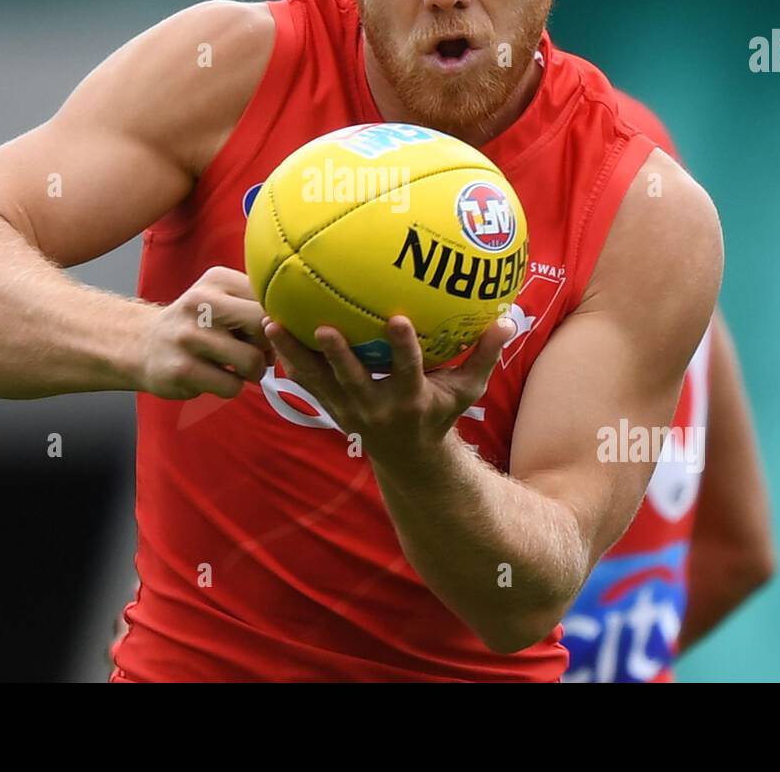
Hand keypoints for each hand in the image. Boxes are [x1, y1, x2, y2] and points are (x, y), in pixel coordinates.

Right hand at [136, 266, 273, 399]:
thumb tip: (297, 324)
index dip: (277, 323)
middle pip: (264, 327)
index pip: (269, 300)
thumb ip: (254, 302)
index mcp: (218, 280)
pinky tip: (215, 377)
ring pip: (252, 362)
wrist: (142, 344)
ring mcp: (189, 336)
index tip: (265, 333)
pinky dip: (232, 388)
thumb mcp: (220, 297)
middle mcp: (201, 302)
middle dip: (269, 348)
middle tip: (257, 354)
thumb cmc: (196, 324)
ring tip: (237, 369)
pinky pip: (232, 387)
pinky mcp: (182, 369)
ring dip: (252, 373)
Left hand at [263, 313, 514, 470]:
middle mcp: (376, 406)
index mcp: (411, 400)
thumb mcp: (466, 391)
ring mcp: (349, 410)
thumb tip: (509, 319)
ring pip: (318, 381)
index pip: (407, 371)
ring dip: (295, 355)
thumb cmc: (440, 415)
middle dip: (338, 355)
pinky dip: (288, 359)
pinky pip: (306, 382)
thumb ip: (484, 356)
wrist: (409, 458)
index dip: (403, 347)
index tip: (397, 320)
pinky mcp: (331, 408)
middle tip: (323, 326)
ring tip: (273, 325)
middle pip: (353, 379)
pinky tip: (271, 330)